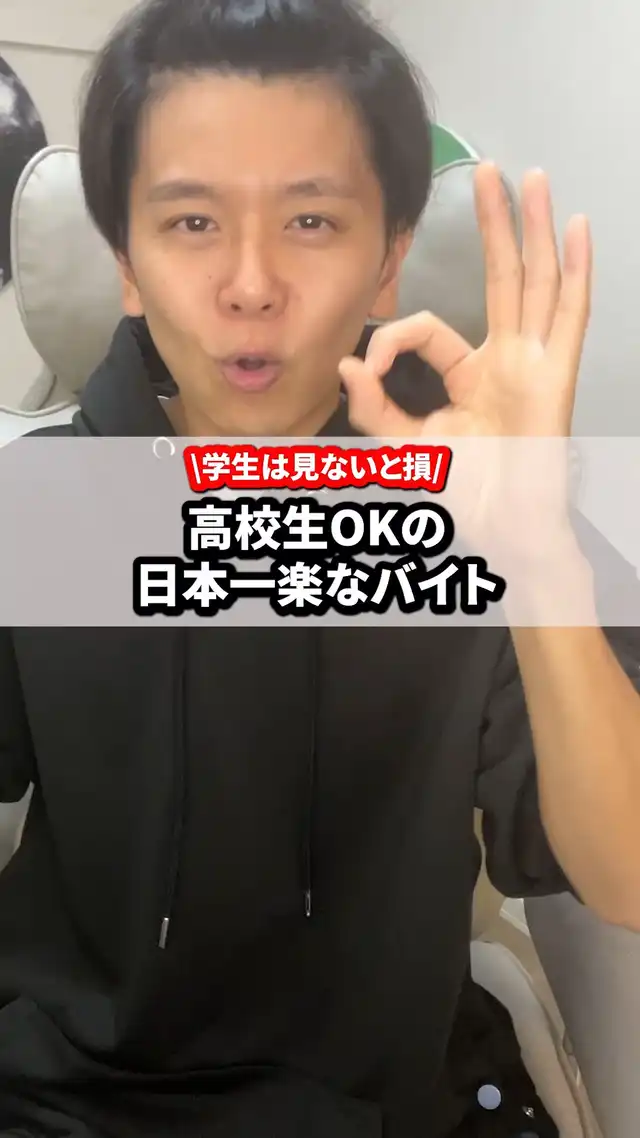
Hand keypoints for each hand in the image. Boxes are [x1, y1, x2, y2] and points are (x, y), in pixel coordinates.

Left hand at [338, 163, 592, 568]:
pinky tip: (576, 229)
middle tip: (489, 171)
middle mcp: (506, 360)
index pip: (428, 329)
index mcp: (469, 375)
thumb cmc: (463, 495)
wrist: (501, 530)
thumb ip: (374, 407)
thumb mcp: (406, 447)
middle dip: (495, 225)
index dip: (391, 338)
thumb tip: (348, 363)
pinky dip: (575, 272)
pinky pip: (570, 317)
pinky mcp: (557, 377)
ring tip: (535, 179)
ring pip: (538, 283)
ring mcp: (536, 364)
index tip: (364, 368)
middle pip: (503, 278)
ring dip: (536, 230)